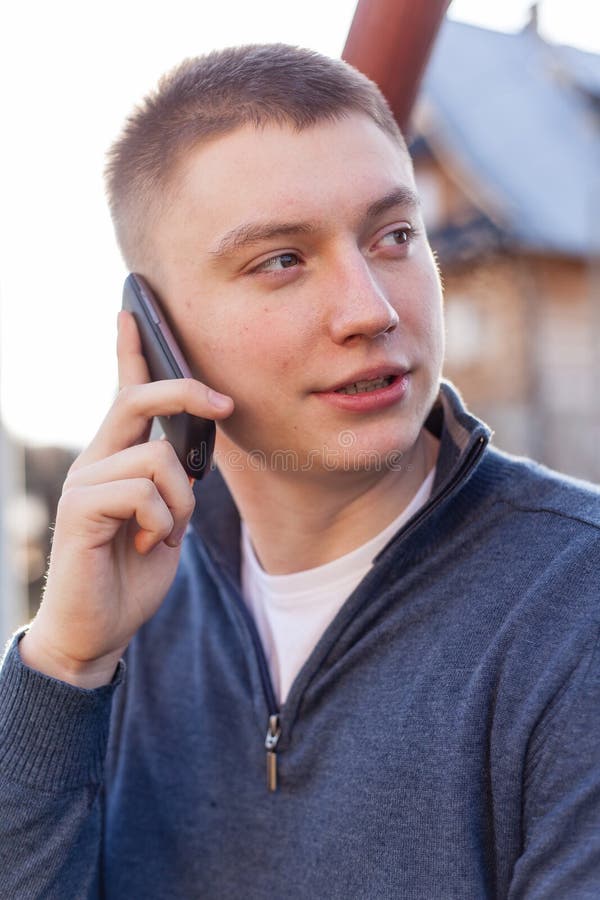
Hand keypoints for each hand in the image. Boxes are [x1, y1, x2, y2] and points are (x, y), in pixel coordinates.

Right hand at [20, 310, 232, 687]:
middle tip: (225, 405)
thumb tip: (188, 454)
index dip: (130, 352)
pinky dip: (161, 524)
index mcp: (116, 458)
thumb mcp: (165, 518)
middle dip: (186, 392)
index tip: (132, 311)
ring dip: (179, 504)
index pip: (123, 394)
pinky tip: (144, 545)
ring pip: (158, 459)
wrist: (97, 630)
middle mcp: (95, 460)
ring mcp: (84, 483)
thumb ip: (170, 481)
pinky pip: (144, 494)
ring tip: (159, 534)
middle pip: (139, 398)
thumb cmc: (132, 571)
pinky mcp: (80, 510)